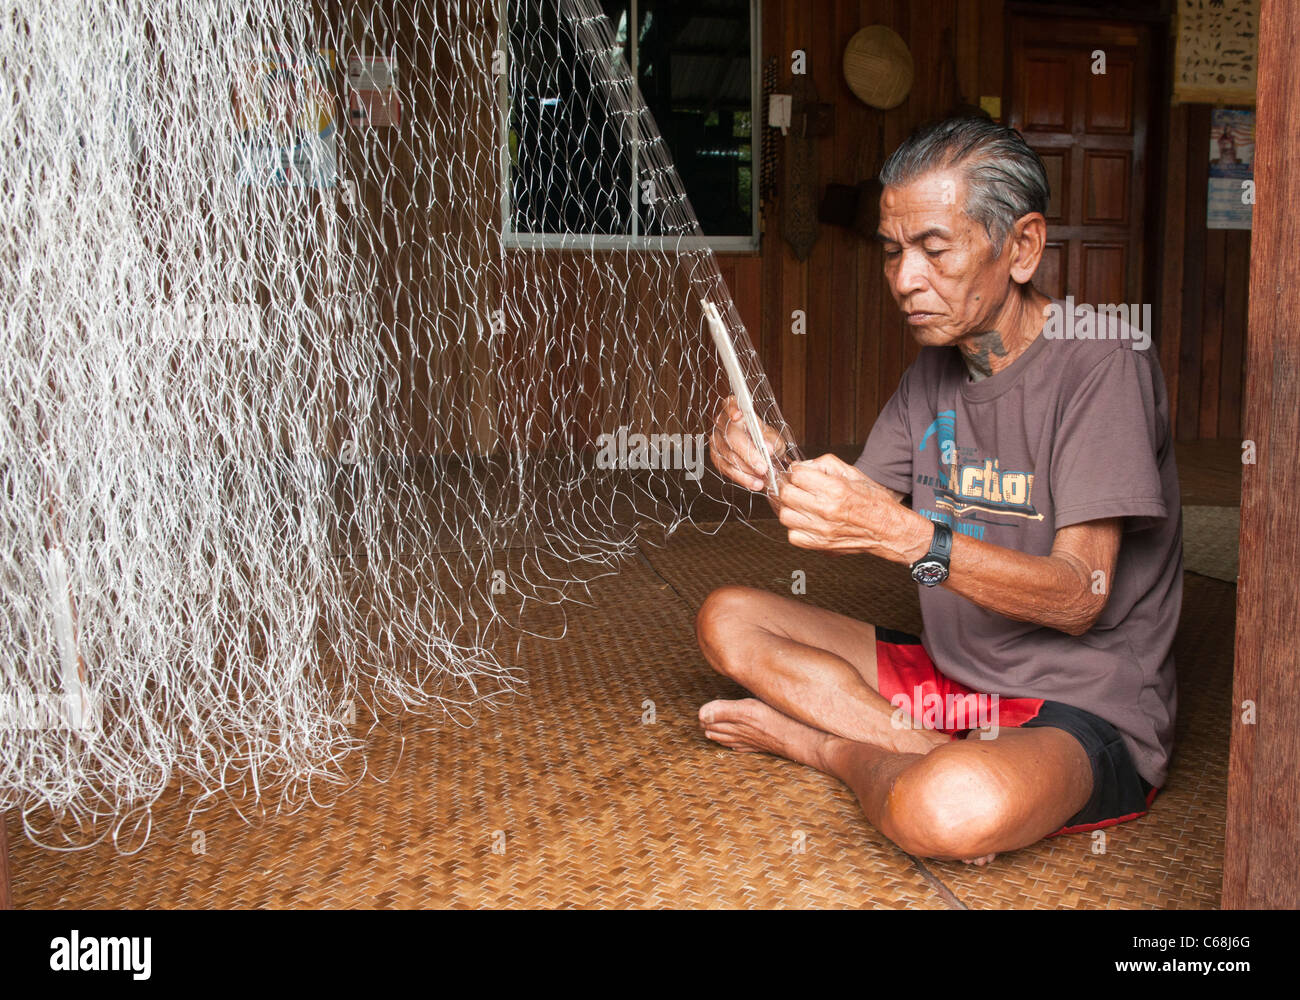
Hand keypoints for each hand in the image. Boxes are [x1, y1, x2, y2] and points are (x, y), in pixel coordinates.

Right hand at [708, 395, 787, 492]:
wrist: (762, 453)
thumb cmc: (765, 440)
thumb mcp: (773, 437)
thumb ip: (771, 440)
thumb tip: (767, 448)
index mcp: (735, 409)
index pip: (729, 404)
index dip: (732, 409)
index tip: (738, 416)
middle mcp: (722, 422)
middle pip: (730, 435)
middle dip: (748, 453)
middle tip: (763, 466)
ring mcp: (716, 439)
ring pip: (727, 455)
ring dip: (746, 469)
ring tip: (762, 478)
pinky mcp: (715, 456)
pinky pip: (725, 468)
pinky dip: (741, 478)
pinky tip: (754, 483)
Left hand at [777, 453, 929, 562]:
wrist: (887, 529)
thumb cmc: (873, 501)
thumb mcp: (852, 473)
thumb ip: (824, 464)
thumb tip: (801, 465)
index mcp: (834, 489)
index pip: (797, 475)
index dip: (798, 472)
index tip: (803, 475)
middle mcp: (825, 510)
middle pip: (786, 495)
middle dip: (791, 488)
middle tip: (800, 489)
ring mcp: (820, 530)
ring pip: (785, 516)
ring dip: (791, 508)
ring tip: (803, 505)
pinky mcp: (819, 545)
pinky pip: (793, 536)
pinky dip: (796, 528)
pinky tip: (807, 522)